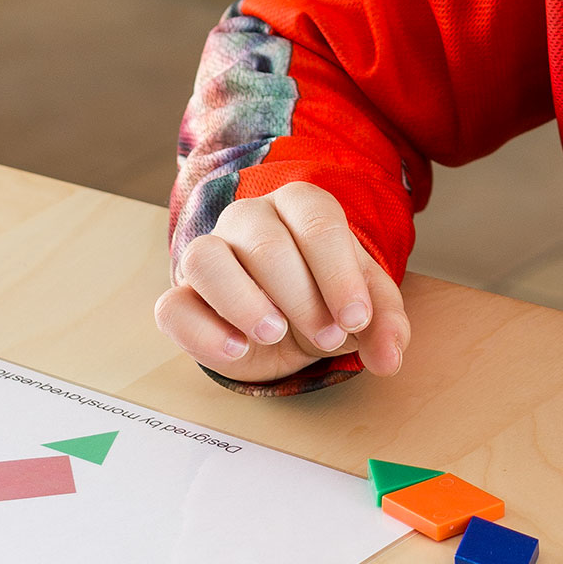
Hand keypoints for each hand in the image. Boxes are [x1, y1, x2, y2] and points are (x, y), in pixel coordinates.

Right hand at [154, 181, 409, 382]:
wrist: (285, 324)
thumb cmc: (325, 300)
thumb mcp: (365, 310)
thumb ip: (385, 326)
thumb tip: (389, 358)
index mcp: (300, 206)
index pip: (316, 220)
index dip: (338, 273)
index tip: (355, 319)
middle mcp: (248, 218)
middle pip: (267, 244)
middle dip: (303, 298)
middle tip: (328, 337)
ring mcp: (208, 253)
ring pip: (206, 259)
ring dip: (245, 302)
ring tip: (275, 334)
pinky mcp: (181, 296)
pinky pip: (173, 306)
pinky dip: (203, 332)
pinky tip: (238, 350)